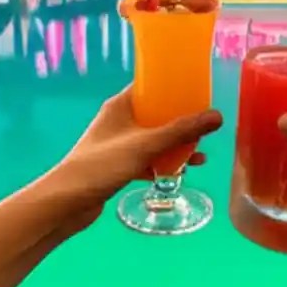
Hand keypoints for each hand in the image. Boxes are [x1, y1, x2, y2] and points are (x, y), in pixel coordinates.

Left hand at [60, 86, 222, 208]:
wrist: (68, 201)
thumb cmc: (103, 164)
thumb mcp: (146, 145)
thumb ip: (181, 131)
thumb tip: (218, 116)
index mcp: (121, 105)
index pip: (150, 85)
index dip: (174, 85)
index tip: (199, 90)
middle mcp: (119, 120)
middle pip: (157, 113)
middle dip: (181, 120)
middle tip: (206, 125)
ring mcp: (118, 143)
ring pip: (154, 138)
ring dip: (175, 144)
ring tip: (201, 152)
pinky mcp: (118, 165)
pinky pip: (148, 158)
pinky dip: (164, 162)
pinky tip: (183, 171)